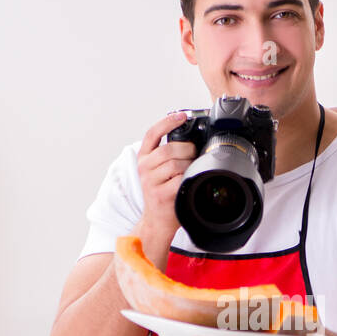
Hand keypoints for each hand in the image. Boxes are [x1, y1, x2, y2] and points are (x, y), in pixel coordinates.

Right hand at [136, 111, 195, 243]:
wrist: (157, 220)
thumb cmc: (162, 192)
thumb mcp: (158, 170)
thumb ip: (167, 154)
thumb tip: (190, 140)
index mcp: (144, 157)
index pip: (152, 133)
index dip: (168, 122)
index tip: (182, 116)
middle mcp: (144, 167)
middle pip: (169, 149)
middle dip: (187, 151)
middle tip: (192, 157)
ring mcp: (151, 182)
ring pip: (176, 164)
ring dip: (188, 167)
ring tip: (189, 173)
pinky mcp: (160, 195)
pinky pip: (180, 180)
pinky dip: (187, 180)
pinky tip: (186, 184)